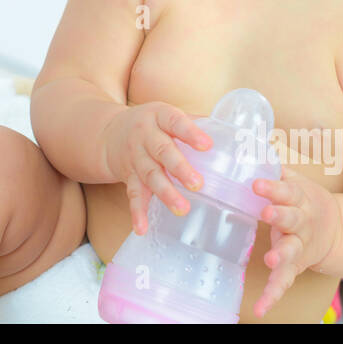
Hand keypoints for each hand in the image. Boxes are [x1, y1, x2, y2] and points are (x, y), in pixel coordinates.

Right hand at [102, 102, 212, 234]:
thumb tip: (233, 135)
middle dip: (179, 168)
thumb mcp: (167, 115)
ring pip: (150, 175)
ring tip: (182, 209)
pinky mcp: (128, 176)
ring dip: (165, 193)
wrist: (109, 133)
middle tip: (198, 184)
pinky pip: (133, 194)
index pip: (175, 122)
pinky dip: (137, 212)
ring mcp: (135, 157)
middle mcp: (144, 136)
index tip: (207, 145)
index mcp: (159, 117)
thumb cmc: (151, 124)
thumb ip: (194, 124)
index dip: (190, 133)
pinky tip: (142, 228)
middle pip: (162, 151)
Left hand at [249, 167, 341, 317]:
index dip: (273, 187)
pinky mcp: (296, 267)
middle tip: (267, 213)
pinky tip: (260, 308)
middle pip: (291, 219)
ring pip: (291, 251)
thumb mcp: (295, 181)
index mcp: (299, 199)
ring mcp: (299, 246)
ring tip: (269, 261)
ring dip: (280, 255)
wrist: (337, 229)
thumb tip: (246, 143)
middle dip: (280, 215)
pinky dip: (272, 296)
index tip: (257, 184)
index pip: (286, 190)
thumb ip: (273, 168)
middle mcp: (301, 223)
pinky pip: (284, 283)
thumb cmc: (304, 200)